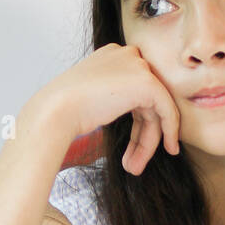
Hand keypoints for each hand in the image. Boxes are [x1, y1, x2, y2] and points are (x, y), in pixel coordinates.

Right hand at [37, 44, 180, 175]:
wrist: (55, 110)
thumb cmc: (63, 111)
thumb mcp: (92, 102)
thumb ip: (115, 103)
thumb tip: (138, 126)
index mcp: (111, 57)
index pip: (133, 92)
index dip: (136, 123)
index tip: (131, 150)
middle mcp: (126, 55)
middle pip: (145, 101)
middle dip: (141, 135)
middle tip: (132, 165)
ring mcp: (137, 66)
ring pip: (155, 108)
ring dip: (148, 142)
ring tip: (134, 169)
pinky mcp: (147, 82)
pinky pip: (167, 109)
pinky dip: (170, 130)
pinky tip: (168, 149)